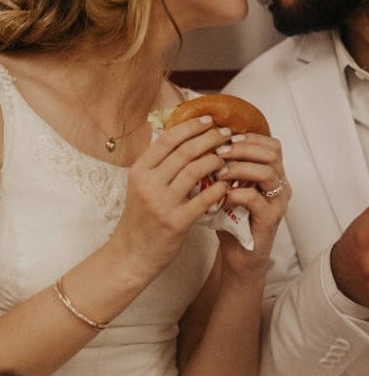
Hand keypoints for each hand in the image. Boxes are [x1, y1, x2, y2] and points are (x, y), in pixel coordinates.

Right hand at [112, 116, 234, 279]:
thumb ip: (157, 163)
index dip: (190, 126)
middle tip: (226, 133)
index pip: (167, 139)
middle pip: (184, 151)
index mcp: (139, 171)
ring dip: (216, 160)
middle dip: (209, 138)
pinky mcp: (176, 222)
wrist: (131, 255)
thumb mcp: (140, 186)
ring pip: (195, 170)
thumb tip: (174, 133)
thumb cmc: (141, 218)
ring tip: (229, 156)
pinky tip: (227, 183)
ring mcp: (162, 203)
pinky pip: (204, 198)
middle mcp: (148, 184)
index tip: (209, 119)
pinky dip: (219, 188)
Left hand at [210, 132, 289, 278]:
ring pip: (267, 172)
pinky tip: (221, 196)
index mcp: (274, 175)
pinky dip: (235, 193)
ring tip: (218, 172)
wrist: (239, 256)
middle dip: (243, 148)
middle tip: (219, 152)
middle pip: (272, 153)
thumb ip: (224, 168)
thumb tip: (200, 144)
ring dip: (239, 168)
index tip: (226, 138)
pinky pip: (256, 198)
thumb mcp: (228, 188)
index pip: (271, 145)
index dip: (249, 138)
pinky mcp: (270, 219)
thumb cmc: (232, 221)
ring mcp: (278, 202)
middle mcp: (281, 185)